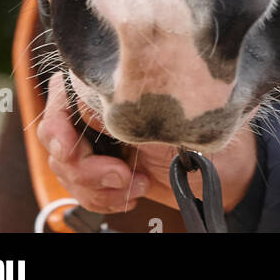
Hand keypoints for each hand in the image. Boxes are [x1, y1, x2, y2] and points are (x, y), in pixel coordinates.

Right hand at [37, 73, 259, 216]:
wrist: (223, 171)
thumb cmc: (205, 130)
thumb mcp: (171, 116)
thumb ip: (130, 105)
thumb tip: (94, 101)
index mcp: (115, 81)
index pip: (62, 92)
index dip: (58, 122)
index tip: (73, 149)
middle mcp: (99, 106)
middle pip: (55, 136)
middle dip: (84, 166)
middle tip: (121, 175)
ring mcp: (98, 139)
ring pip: (64, 167)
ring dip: (98, 186)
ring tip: (134, 184)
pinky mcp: (102, 168)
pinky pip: (79, 190)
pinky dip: (102, 199)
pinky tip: (131, 193)